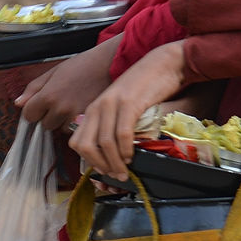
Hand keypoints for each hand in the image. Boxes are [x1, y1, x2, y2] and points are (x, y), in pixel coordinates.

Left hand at [15, 37, 120, 129]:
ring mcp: (75, 117)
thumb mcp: (54, 72)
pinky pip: (75, 130)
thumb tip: (18, 103)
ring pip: (60, 129)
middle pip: (44, 125)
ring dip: (62, 121)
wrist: (109, 64)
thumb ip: (33, 88)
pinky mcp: (89, 121)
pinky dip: (75, 123)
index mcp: (49, 95)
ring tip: (73, 104)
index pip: (29, 116)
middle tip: (61, 100)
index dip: (33, 110)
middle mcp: (61, 109)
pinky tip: (81, 109)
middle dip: (49, 115)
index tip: (40, 104)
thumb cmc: (81, 65)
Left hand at [69, 42, 187, 180]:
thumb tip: (112, 152)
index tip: (104, 170)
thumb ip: (112, 123)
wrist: (163, 64)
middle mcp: (98, 107)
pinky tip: (132, 156)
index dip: (88, 161)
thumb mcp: (122, 106)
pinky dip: (126, 150)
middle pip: (85, 146)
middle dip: (100, 166)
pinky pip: (122, 134)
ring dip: (115, 163)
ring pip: (104, 143)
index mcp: (94, 109)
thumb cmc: (146, 87)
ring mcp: (112, 104)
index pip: (77, 142)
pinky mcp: (129, 103)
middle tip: (115, 175)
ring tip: (125, 172)